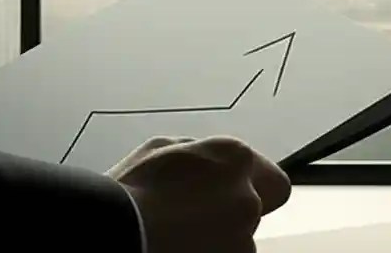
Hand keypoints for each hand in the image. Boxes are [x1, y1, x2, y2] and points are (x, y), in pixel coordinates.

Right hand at [108, 136, 291, 252]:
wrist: (116, 234)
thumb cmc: (130, 191)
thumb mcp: (160, 147)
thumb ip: (199, 151)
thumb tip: (207, 159)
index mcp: (234, 159)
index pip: (274, 181)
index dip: (256, 188)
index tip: (235, 193)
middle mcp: (247, 198)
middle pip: (256, 211)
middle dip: (235, 212)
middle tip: (200, 215)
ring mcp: (241, 239)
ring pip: (240, 240)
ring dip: (219, 236)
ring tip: (179, 232)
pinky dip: (209, 251)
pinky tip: (180, 244)